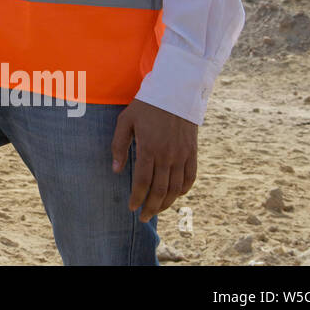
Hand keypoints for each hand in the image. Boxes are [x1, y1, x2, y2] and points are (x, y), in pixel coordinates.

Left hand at [111, 97, 198, 222]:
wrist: (175, 91)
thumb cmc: (146, 105)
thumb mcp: (125, 121)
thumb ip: (119, 145)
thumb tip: (116, 170)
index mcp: (149, 148)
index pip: (143, 182)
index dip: (137, 198)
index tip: (131, 207)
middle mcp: (168, 155)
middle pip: (161, 190)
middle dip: (151, 207)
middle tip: (143, 217)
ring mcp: (182, 154)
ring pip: (176, 188)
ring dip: (167, 203)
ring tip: (157, 210)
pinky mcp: (192, 152)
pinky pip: (190, 177)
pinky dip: (183, 190)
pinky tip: (176, 196)